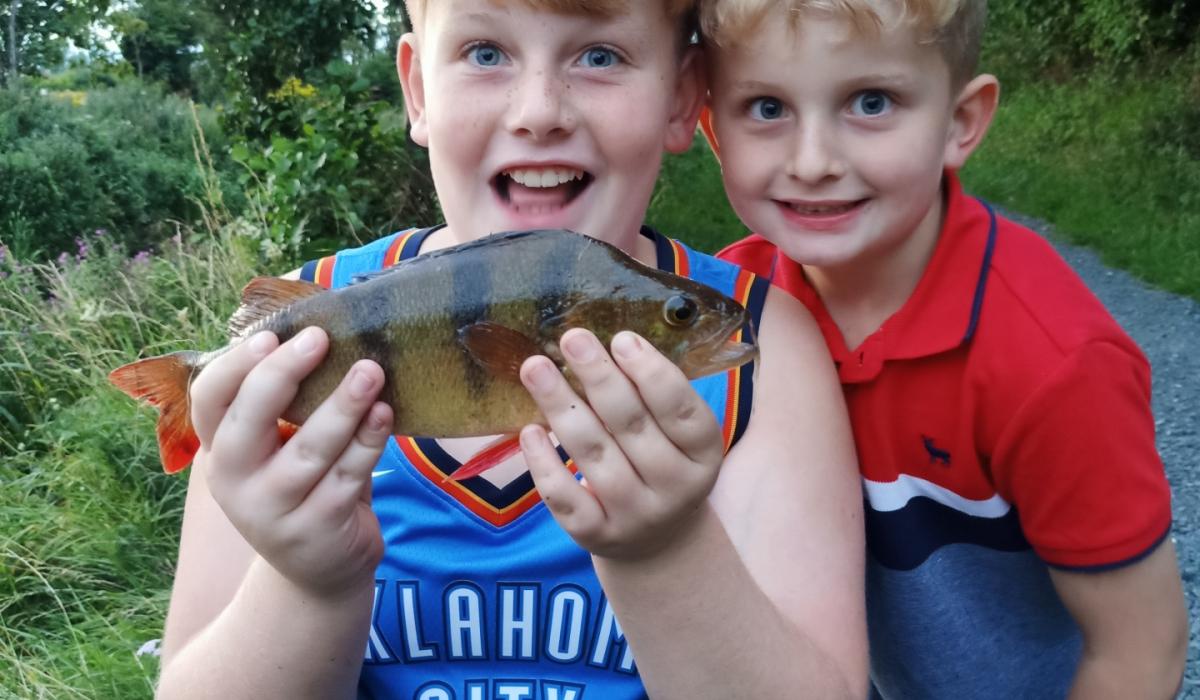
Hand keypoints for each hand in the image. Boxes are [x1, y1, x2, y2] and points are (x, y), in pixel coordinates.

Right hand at [189, 327, 393, 597]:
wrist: (318, 571)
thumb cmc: (303, 486)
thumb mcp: (277, 450)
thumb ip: (285, 404)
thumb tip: (320, 327)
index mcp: (220, 450)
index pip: (208, 399)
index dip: (235, 365)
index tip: (272, 335)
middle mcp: (236, 480)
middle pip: (249, 419)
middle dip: (284, 373)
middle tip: (321, 337)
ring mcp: (274, 509)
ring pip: (309, 448)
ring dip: (343, 405)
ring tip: (371, 371)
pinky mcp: (318, 528)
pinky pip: (348, 475)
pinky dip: (369, 441)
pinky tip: (386, 413)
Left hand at [519, 328, 724, 560]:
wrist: (658, 541)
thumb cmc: (662, 463)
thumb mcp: (676, 435)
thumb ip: (651, 394)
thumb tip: (602, 342)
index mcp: (703, 453)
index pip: (681, 411)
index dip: (652, 373)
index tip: (621, 338)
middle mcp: (675, 488)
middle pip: (633, 426)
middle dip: (599, 378)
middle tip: (571, 338)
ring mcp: (636, 515)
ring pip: (595, 456)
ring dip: (562, 407)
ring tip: (535, 368)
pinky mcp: (597, 535)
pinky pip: (566, 498)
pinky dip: (545, 463)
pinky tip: (529, 430)